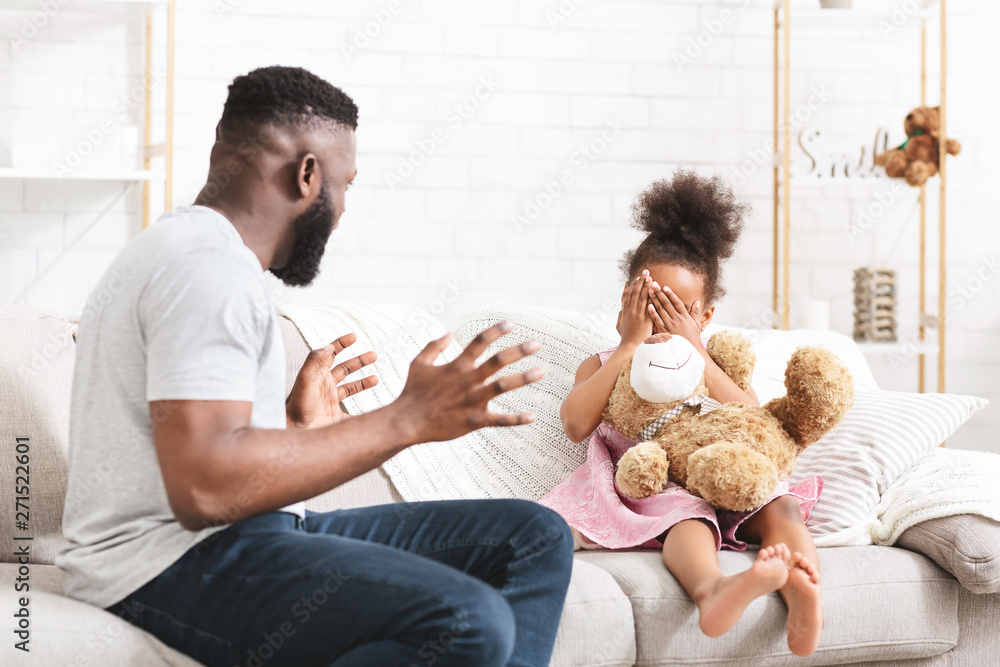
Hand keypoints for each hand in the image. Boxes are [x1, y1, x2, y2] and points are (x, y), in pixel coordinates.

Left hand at [286, 333, 378, 428]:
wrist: (294, 430)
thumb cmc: (297, 405)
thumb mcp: (305, 378)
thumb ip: (315, 360)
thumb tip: (329, 346)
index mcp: (319, 374)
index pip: (331, 354)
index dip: (341, 343)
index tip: (354, 337)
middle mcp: (326, 385)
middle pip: (345, 369)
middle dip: (359, 361)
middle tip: (374, 355)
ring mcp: (331, 400)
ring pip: (350, 388)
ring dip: (363, 382)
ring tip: (376, 378)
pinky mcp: (335, 416)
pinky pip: (352, 413)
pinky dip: (362, 412)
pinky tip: (370, 410)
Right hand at [393, 321, 542, 442]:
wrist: (406, 422)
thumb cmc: (412, 392)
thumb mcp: (418, 363)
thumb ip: (434, 346)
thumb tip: (449, 332)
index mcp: (457, 365)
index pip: (480, 341)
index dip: (496, 330)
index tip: (511, 324)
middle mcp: (468, 380)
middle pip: (498, 360)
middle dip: (519, 350)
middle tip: (536, 344)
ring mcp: (472, 400)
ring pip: (503, 386)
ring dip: (523, 378)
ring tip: (540, 372)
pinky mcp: (474, 420)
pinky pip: (499, 420)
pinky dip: (517, 419)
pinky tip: (532, 417)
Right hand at [618, 270, 653, 347]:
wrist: (630, 347)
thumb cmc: (626, 338)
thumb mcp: (619, 327)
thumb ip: (620, 317)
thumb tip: (621, 310)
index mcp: (625, 312)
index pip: (628, 295)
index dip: (632, 286)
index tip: (635, 279)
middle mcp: (631, 311)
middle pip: (635, 293)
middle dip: (640, 281)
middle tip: (645, 272)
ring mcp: (638, 314)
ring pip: (642, 297)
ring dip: (646, 285)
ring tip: (650, 277)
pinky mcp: (645, 319)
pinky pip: (649, 305)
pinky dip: (651, 296)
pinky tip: (655, 290)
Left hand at [647, 285, 704, 352]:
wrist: (689, 352)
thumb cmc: (692, 338)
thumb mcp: (696, 325)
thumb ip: (695, 313)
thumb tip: (697, 301)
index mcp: (684, 316)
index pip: (677, 302)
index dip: (670, 294)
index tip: (665, 286)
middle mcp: (677, 319)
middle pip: (667, 303)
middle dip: (660, 293)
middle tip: (653, 284)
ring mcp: (670, 325)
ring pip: (661, 310)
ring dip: (655, 300)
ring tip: (649, 291)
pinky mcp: (664, 332)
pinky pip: (657, 321)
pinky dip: (653, 313)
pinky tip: (648, 306)